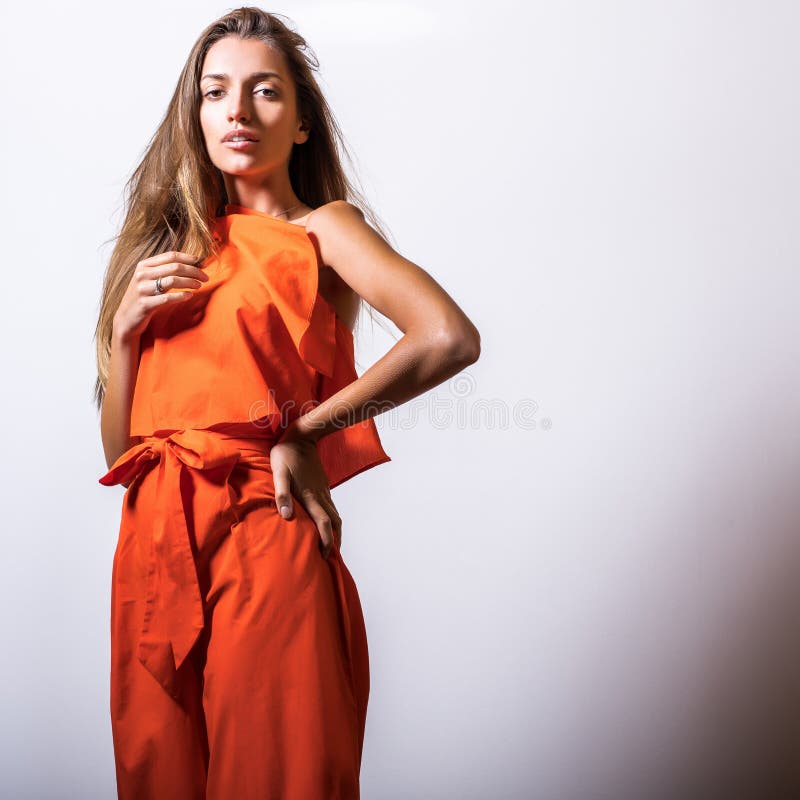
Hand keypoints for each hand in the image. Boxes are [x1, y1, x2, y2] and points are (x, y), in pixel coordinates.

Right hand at [112, 250, 209, 340]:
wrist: (126, 317)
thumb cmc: (145, 296)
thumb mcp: (151, 279)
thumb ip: (167, 271)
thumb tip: (194, 263)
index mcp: (144, 265)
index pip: (171, 256)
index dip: (189, 258)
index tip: (203, 263)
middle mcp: (142, 274)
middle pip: (175, 267)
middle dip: (194, 271)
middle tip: (205, 277)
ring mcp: (142, 289)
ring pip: (172, 281)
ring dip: (190, 282)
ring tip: (199, 286)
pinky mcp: (145, 304)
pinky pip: (167, 298)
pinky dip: (181, 296)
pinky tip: (190, 295)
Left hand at [270, 427, 341, 559]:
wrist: (302, 436)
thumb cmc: (286, 454)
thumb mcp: (279, 472)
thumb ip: (282, 493)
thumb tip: (287, 516)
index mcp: (310, 496)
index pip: (324, 524)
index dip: (327, 542)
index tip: (324, 556)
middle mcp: (320, 496)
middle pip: (335, 523)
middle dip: (336, 541)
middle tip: (331, 556)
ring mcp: (323, 490)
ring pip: (335, 515)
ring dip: (335, 531)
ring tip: (330, 543)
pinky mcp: (323, 485)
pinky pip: (331, 506)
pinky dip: (332, 519)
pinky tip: (325, 522)